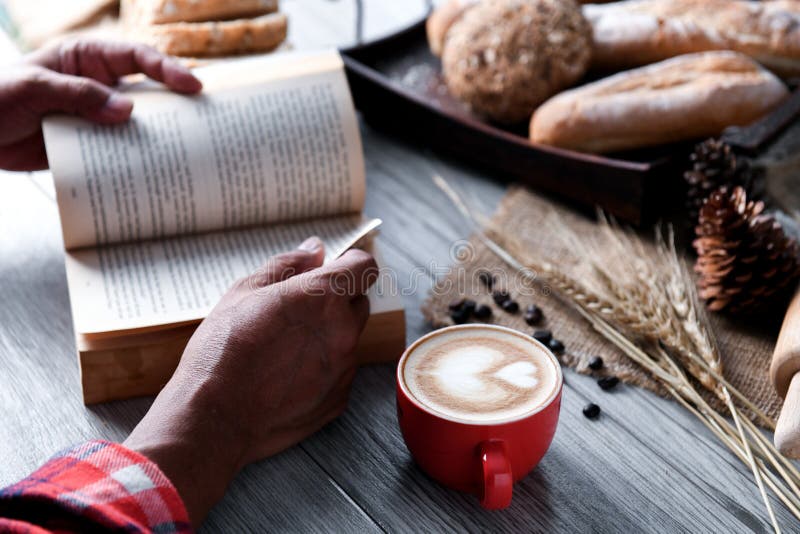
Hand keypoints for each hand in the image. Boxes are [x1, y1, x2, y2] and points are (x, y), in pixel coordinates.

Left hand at [0, 39, 201, 170]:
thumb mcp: (34, 88)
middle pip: (147, 91)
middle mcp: (98, 85)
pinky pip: (120, 150)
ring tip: (187, 149)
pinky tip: (152, 170)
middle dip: (175, 105)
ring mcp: (96, 116)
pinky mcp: (90, 144)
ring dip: (159, 136)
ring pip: (138, 124)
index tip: (192, 86)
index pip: (135, 58)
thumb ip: (78, 94)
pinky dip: (136, 160)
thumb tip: (126, 111)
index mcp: (86, 59)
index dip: (167, 69)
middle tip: (205, 120)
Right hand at [124, 237, 377, 525]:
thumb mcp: (244, 292)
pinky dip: (322, 367)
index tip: (335, 268)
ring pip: (347, 338)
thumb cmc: (222, 351)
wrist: (215, 418)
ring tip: (285, 347)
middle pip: (358, 302)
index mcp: (323, 296)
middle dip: (336, 300)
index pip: (365, 267)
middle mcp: (343, 330)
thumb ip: (286, 265)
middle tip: (298, 311)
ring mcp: (344, 368)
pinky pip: (339, 372)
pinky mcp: (339, 398)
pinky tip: (287, 375)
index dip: (352, 264)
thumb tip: (314, 250)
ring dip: (328, 335)